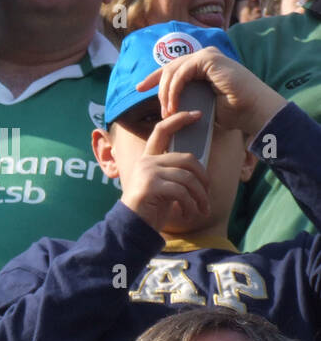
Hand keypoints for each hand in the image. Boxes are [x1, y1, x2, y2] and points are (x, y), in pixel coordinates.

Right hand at [119, 108, 210, 232]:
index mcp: (148, 158)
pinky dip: (190, 205)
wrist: (132, 225)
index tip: (196, 114)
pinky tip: (188, 213)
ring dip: (200, 197)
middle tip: (207, 194)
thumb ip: (173, 174)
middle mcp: (147, 161)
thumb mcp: (162, 186)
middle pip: (187, 159)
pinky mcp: (151, 186)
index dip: (178, 120)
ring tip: (201, 209)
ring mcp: (147, 172)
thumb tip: (200, 174)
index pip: (161, 131)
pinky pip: (182, 192)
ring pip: (188, 178)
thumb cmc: (150, 207)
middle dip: (203, 178)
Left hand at [136, 48, 284, 141]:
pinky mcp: (209, 58)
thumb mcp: (204, 104)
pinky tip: (173, 105)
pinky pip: (181, 73)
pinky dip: (174, 90)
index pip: (173, 68)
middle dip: (156, 85)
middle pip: (169, 67)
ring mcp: (207, 55)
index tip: (140, 88)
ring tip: (167, 111)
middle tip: (154, 104)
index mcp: (204, 66)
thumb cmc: (236, 112)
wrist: (256, 112)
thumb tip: (169, 107)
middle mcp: (204, 57)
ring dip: (166, 93)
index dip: (155, 78)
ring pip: (173, 71)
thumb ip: (188, 99)